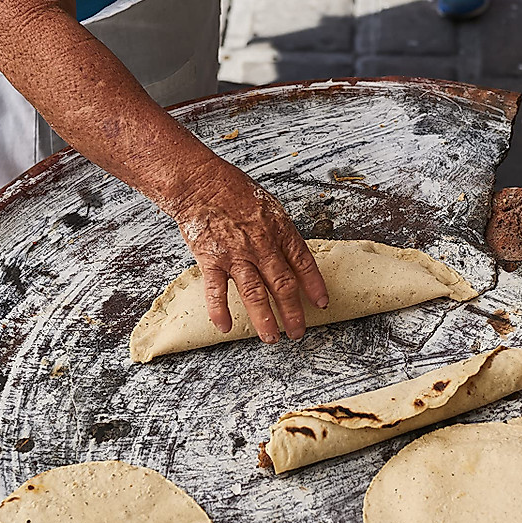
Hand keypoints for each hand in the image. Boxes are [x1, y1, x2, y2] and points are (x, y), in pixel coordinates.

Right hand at [169, 157, 328, 342]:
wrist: (200, 183)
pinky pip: (216, 290)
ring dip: (264, 319)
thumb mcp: (269, 206)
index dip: (314, 285)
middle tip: (298, 332)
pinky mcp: (210, 259)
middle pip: (283, 285)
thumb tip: (293, 259)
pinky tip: (224, 327)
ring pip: (254, 293)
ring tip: (272, 339)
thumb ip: (280, 234)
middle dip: (293, 312)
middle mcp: (260, 245)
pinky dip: (219, 310)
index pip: (303, 262)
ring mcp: (235, 254)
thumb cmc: (234, 190)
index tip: (321, 303)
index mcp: (279, 229)